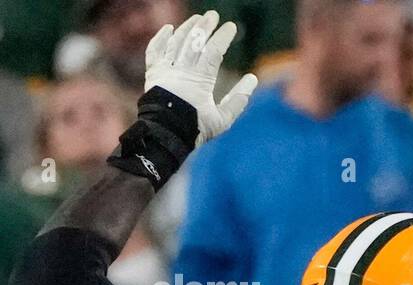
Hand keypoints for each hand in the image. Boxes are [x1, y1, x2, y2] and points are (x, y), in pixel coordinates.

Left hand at [145, 10, 256, 145]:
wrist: (165, 135)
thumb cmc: (196, 128)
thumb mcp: (223, 119)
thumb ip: (238, 100)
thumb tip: (252, 79)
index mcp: (200, 80)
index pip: (213, 51)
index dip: (223, 37)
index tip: (231, 26)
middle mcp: (181, 70)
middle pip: (194, 42)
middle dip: (204, 26)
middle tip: (212, 15)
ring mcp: (165, 70)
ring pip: (176, 42)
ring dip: (187, 28)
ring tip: (196, 18)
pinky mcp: (153, 73)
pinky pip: (155, 50)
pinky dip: (161, 38)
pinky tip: (169, 29)